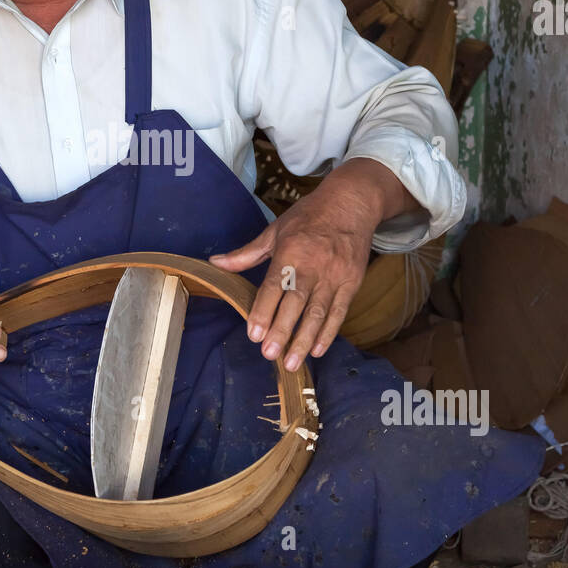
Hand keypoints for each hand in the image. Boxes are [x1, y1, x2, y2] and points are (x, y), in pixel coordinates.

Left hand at [209, 158, 415, 371]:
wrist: (351, 204)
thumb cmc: (309, 217)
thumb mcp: (275, 231)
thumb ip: (246, 254)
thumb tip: (216, 263)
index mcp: (290, 252)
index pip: (274, 286)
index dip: (264, 311)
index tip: (254, 334)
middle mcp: (313, 266)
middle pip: (296, 303)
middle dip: (282, 331)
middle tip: (269, 355)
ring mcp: (334, 276)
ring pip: (318, 313)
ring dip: (305, 340)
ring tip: (292, 363)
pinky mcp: (351, 283)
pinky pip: (339, 312)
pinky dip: (329, 332)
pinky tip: (317, 350)